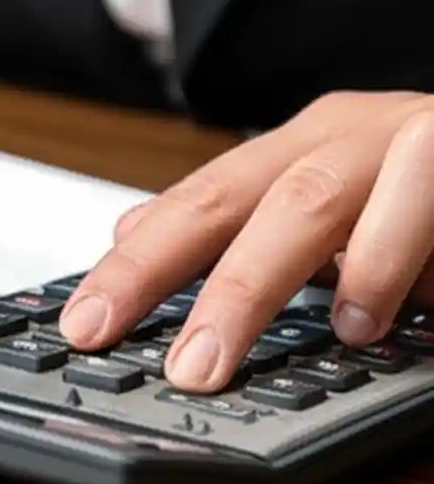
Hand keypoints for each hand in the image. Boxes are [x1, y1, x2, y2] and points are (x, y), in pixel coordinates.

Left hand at [59, 90, 433, 391]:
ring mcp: (413, 138)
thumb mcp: (328, 204)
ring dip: (275, 280)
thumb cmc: (430, 189)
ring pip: (319, 199)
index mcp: (301, 147)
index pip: (197, 201)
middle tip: (150, 350)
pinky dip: (389, 260)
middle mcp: (349, 134)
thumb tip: (131, 228)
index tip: (84, 323)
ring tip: (246, 349)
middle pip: (242, 197)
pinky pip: (425, 196)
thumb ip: (241, 221)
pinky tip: (379, 316)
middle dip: (181, 275)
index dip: (134, 261)